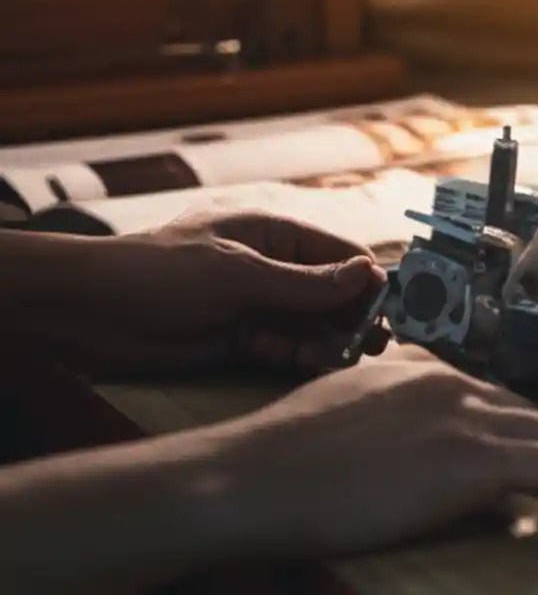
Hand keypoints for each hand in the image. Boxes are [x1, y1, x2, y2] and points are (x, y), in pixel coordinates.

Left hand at [42, 211, 384, 374]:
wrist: (89, 314)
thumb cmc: (157, 274)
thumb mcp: (238, 274)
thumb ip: (304, 283)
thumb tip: (365, 274)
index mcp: (271, 235)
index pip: (337, 255)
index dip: (365, 279)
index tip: (391, 304)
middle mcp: (269, 269)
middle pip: (330, 294)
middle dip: (349, 316)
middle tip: (371, 340)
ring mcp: (256, 306)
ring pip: (311, 325)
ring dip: (324, 340)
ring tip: (335, 356)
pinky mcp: (241, 341)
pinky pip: (285, 348)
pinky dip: (296, 356)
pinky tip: (297, 360)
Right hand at [215, 347, 537, 556]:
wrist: (258, 476)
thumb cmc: (283, 454)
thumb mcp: (342, 403)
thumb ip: (385, 408)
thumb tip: (409, 440)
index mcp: (417, 369)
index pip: (490, 391)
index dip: (516, 422)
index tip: (528, 445)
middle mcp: (451, 383)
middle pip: (530, 408)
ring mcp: (466, 418)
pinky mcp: (476, 461)